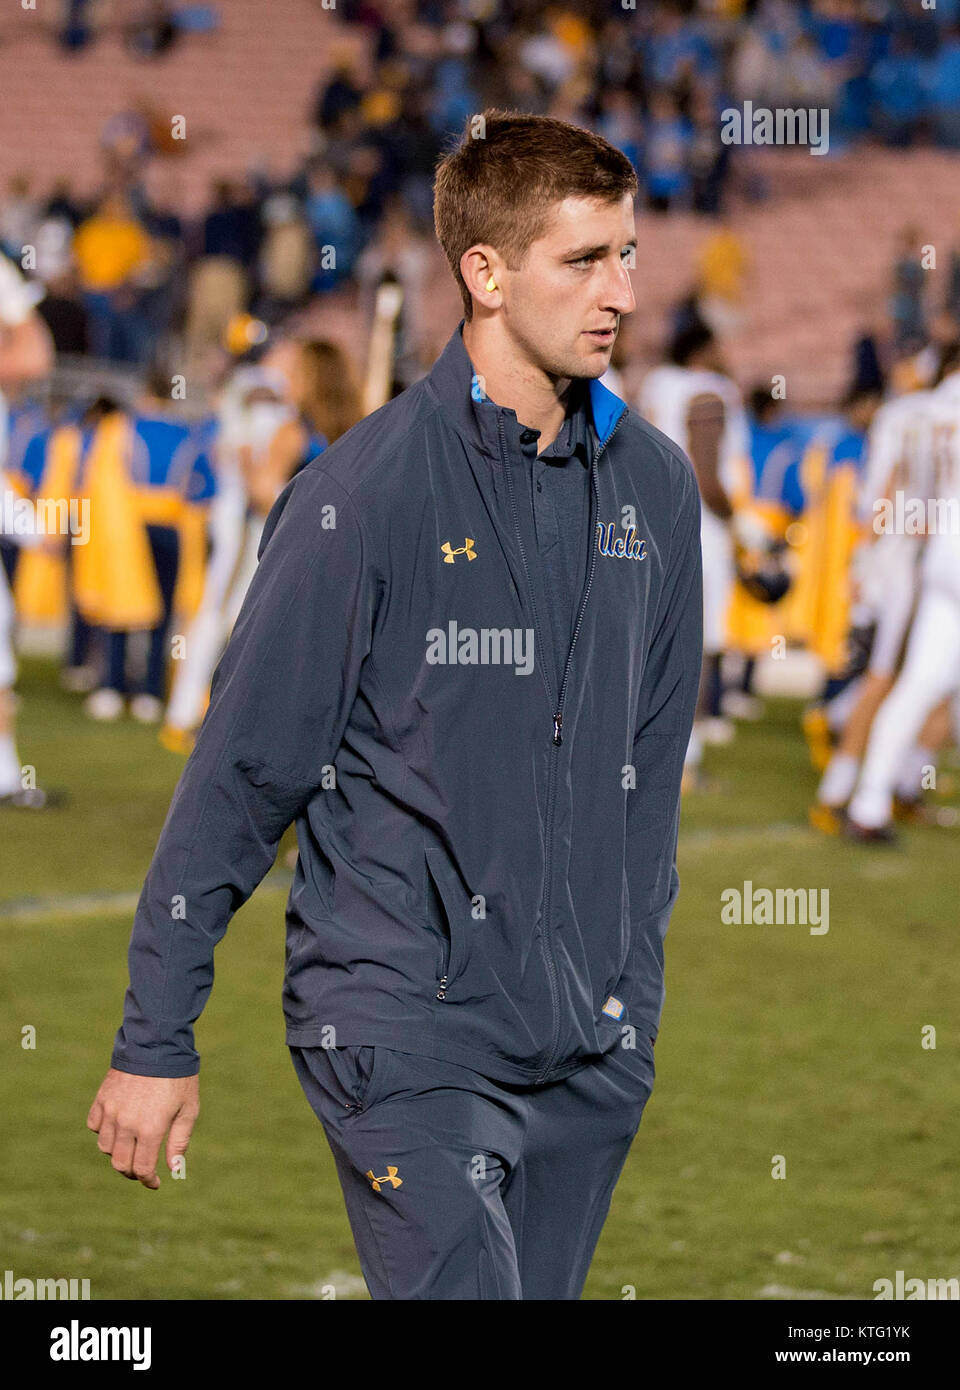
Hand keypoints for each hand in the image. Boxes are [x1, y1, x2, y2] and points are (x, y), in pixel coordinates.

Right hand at [87, 1068, 199, 1189]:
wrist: (158, 1044)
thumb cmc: (178, 1078)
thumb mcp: (188, 1109)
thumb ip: (179, 1141)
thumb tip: (174, 1169)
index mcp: (150, 1129)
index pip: (142, 1168)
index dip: (148, 1181)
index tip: (155, 1183)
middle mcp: (126, 1124)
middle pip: (120, 1163)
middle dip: (132, 1172)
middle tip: (142, 1169)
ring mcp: (111, 1111)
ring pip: (105, 1147)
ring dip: (118, 1153)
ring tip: (132, 1147)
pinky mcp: (102, 1098)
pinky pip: (95, 1126)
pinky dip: (104, 1132)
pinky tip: (117, 1128)